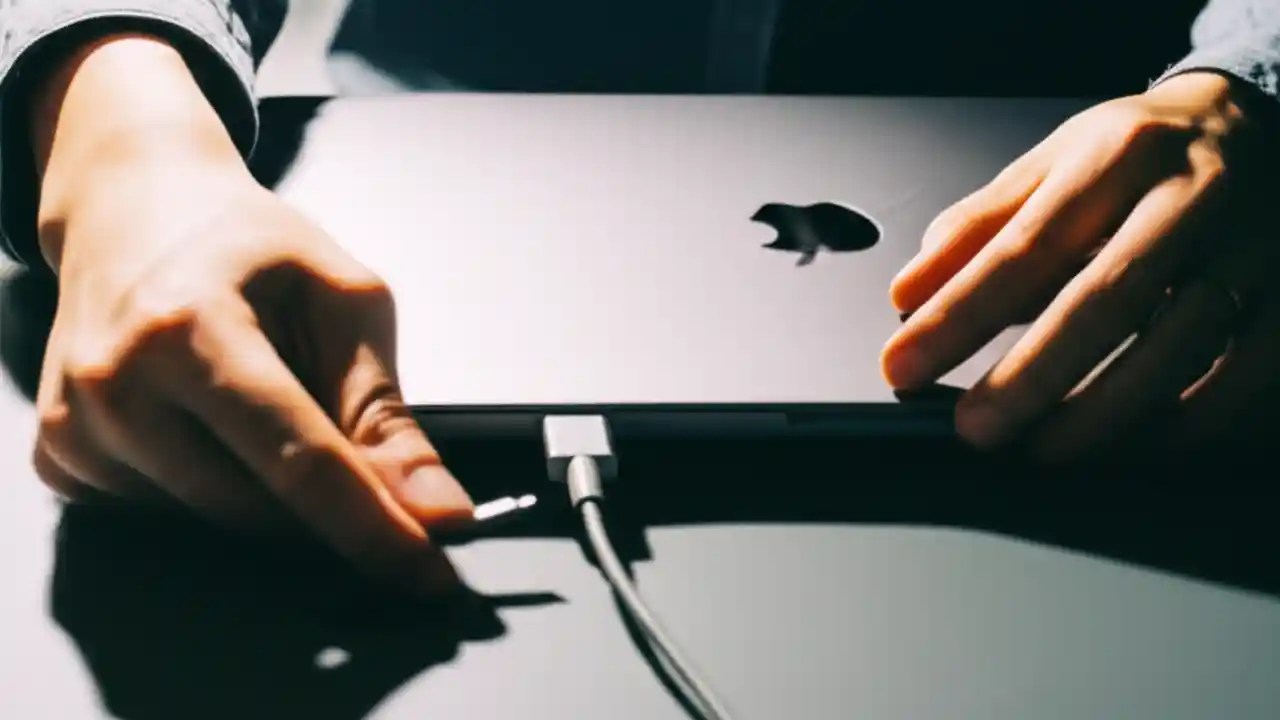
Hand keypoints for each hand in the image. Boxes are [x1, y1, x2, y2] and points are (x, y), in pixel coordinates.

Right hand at [30, 35, 472, 591]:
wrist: (137, 214)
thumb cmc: (247, 246)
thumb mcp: (343, 301)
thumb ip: (384, 413)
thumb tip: (434, 507)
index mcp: (192, 326)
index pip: (299, 462)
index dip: (372, 528)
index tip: (428, 573)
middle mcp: (117, 384)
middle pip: (260, 509)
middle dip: (332, 506)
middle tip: (361, 455)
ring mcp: (76, 429)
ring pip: (219, 524)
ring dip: (272, 494)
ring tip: (265, 399)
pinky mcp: (61, 460)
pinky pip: (171, 518)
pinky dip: (217, 488)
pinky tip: (212, 421)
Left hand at [882, 72, 1279, 460]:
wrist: (1258, 122)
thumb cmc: (1140, 155)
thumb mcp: (1053, 165)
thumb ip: (978, 227)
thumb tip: (909, 291)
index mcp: (1116, 155)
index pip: (1024, 244)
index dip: (958, 313)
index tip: (903, 365)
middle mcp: (1191, 193)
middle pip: (1108, 295)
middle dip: (1033, 373)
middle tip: (974, 427)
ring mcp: (1254, 244)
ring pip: (1181, 339)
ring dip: (1105, 409)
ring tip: (1041, 448)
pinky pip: (1245, 370)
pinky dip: (1186, 419)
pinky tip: (1132, 446)